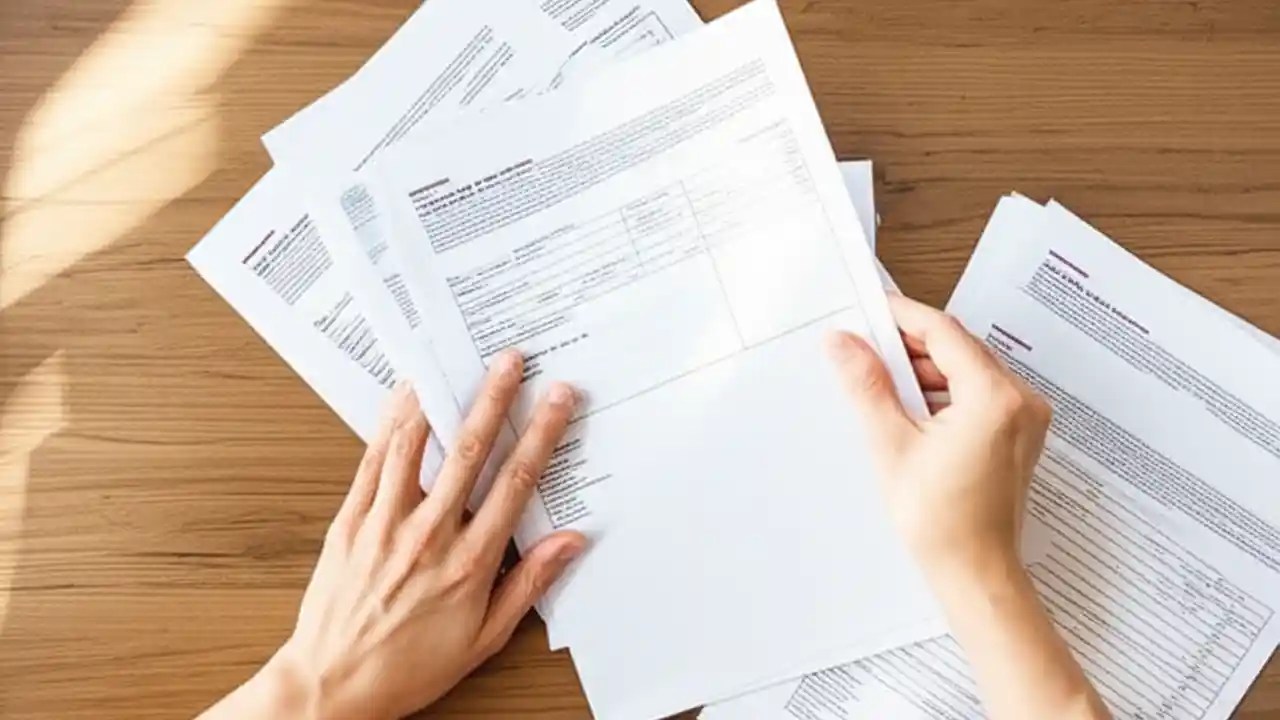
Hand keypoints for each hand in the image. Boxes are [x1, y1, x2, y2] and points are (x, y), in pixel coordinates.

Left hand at [200, 350, 585, 719]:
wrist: (331, 685)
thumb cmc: (408, 668)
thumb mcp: (484, 638)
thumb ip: (529, 584)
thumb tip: (569, 542)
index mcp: (469, 563)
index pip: (515, 481)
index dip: (541, 433)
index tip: (557, 400)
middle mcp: (428, 535)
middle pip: (470, 450)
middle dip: (495, 399)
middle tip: (512, 361)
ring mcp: (384, 524)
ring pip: (415, 445)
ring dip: (439, 399)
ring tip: (454, 364)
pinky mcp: (349, 522)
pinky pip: (373, 461)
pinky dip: (390, 424)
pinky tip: (404, 400)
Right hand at [825, 294, 1050, 580]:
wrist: (975, 573)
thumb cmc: (942, 522)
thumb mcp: (891, 444)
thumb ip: (868, 385)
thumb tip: (845, 343)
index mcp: (994, 397)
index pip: (944, 332)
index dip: (903, 316)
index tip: (871, 311)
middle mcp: (1021, 401)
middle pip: (960, 348)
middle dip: (912, 345)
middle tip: (866, 350)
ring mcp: (1026, 418)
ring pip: (970, 370)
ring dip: (928, 370)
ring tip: (884, 386)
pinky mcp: (1020, 435)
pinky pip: (981, 394)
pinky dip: (947, 392)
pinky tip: (913, 410)